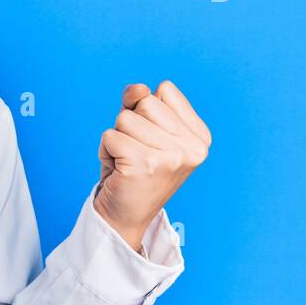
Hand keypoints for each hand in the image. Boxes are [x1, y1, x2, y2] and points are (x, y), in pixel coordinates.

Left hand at [93, 81, 210, 252]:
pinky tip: (118, 171)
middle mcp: (193, 147)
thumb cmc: (132, 169)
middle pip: (145, 102)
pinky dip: (105, 151)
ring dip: (116, 139)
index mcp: (200, 136)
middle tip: (134, 154)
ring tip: (126, 163)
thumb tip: (137, 88)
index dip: (145, 111)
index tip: (149, 141)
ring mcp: (172, 157)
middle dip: (129, 125)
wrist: (123, 215)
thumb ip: (139, 102)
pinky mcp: (145, 164)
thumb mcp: (140, 129)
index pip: (164, 90)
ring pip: (125, 118)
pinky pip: (110, 136)